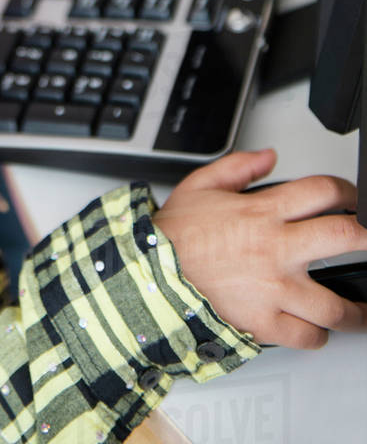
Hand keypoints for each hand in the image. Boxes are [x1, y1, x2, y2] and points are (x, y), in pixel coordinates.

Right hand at [153, 149, 366, 348]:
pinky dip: (317, 335)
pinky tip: (317, 328)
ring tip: (359, 310)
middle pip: (346, 239)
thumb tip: (269, 157)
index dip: (349, 193)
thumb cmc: (173, 236)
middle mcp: (275, 249)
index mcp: (262, 211)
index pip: (324, 192)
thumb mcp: (201, 185)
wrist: (148, 276)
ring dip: (355, 311)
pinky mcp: (264, 323)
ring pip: (335, 305)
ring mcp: (274, 289)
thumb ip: (240, 166)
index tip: (354, 202)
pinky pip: (307, 336)